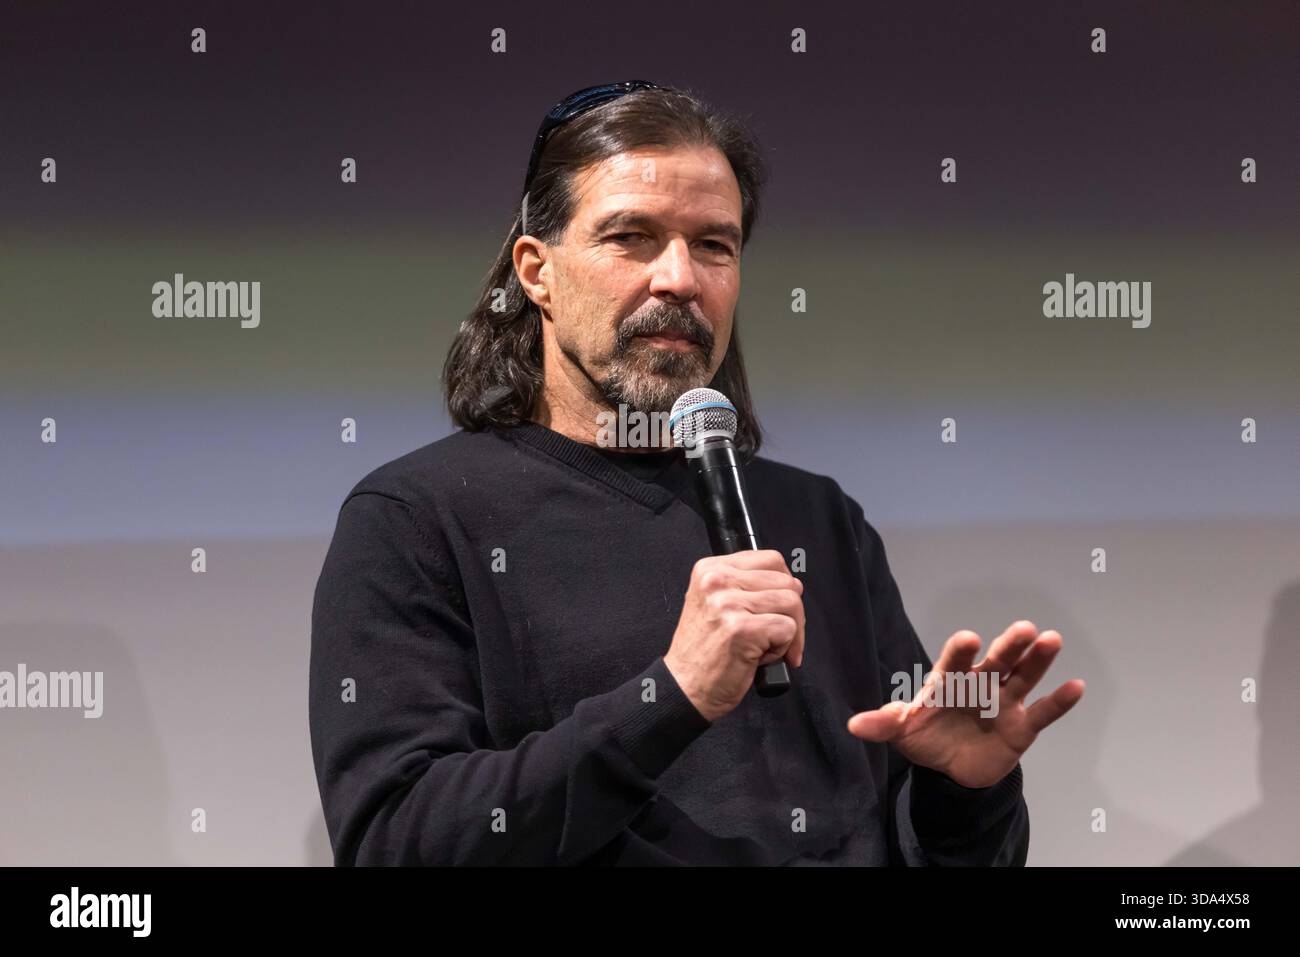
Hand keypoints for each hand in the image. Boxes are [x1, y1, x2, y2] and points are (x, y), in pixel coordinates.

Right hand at [664, 550, 804, 722]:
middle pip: (786, 582)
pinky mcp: (742, 628)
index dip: (784, 584)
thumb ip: (746, 587)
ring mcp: (728, 603)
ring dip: (789, 632)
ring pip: (791, 604)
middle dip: (792, 613)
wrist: (685, 687)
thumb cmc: (703, 652)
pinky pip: (788, 629)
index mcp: (710, 569)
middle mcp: (717, 581)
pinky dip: (784, 649)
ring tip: (765, 647)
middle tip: (777, 635)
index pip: (771, 560)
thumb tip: (793, 585)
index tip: (781, 607)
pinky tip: (760, 657)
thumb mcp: (715, 603)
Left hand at [846, 620, 1083, 787]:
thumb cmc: (927, 735)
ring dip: (1037, 661)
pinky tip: (1076, 686)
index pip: (954, 662)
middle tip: (1025, 628)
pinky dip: (1058, 702)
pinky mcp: (1022, 727)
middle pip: (996, 662)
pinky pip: (1043, 713)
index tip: (968, 639)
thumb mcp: (901, 731)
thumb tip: (853, 727)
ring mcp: (1003, 704)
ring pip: (1023, 678)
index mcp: (950, 681)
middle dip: (1009, 646)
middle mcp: (980, 685)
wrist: (952, 767)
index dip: (960, 651)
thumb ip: (882, 725)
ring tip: (1052, 640)